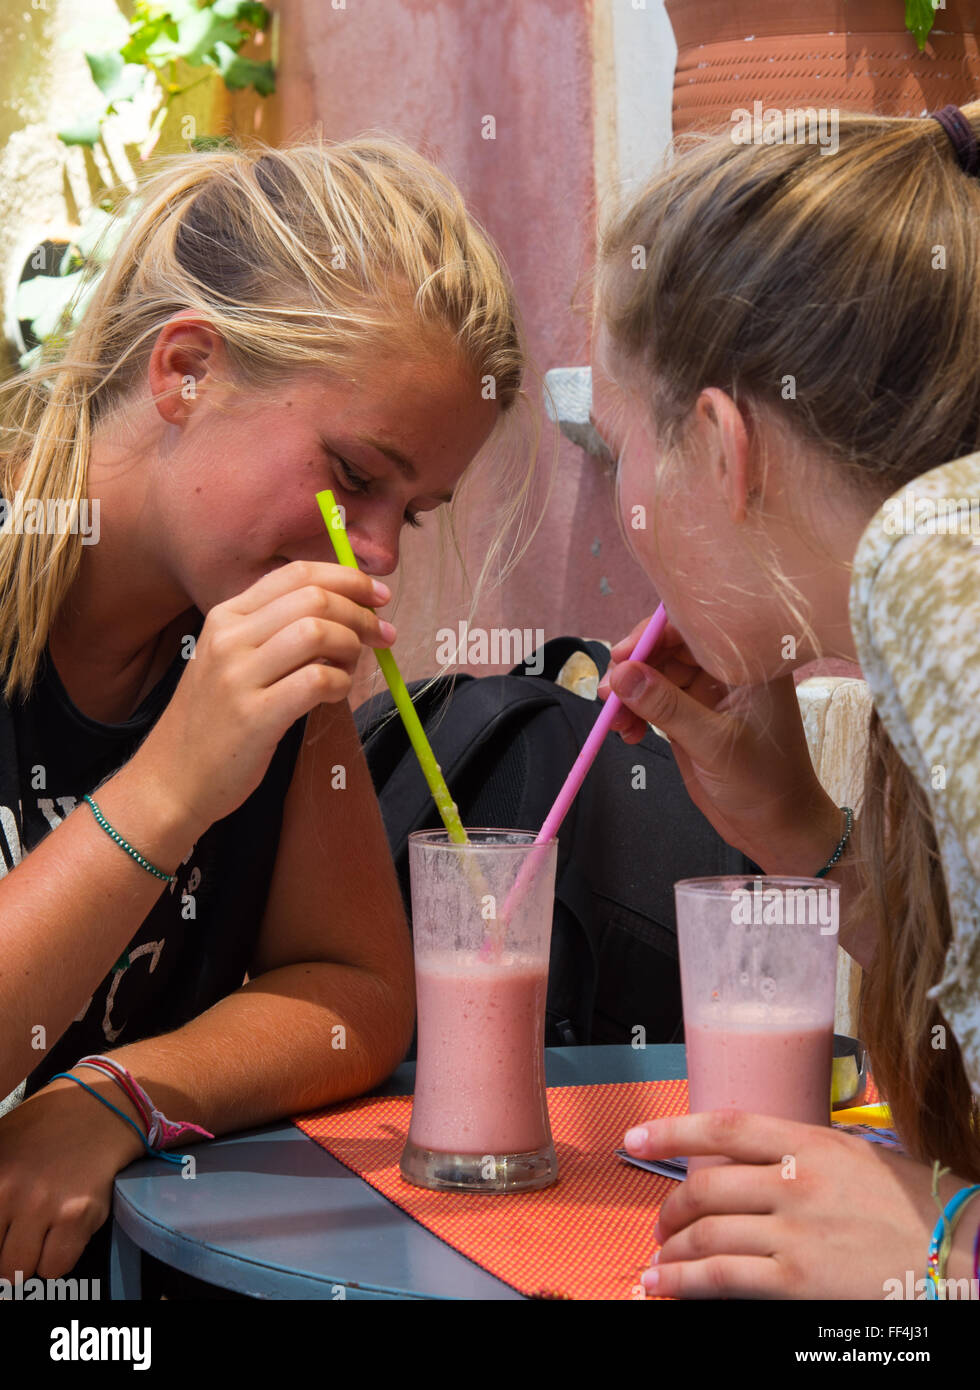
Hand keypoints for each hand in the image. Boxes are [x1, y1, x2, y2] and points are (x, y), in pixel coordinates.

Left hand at [0, 1074, 145, 1279]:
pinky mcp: (80, 1214)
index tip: (7, 1233)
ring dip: (31, 1259)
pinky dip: (58, 1259)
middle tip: (20, 1235)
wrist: (100, 1105)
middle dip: (7, 1254)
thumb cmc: (44, 1125)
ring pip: (22, 1270)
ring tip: (42, 1235)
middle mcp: (11, 1193)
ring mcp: (46, 1206)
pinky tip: (63, 1233)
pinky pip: (57, 1267)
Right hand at [138, 560, 394, 832]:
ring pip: (317, 633)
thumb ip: (277, 632)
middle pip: (314, 598)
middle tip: (382, 635)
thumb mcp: (232, 660)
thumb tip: (347, 614)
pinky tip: (335, 695)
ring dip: (351, 647)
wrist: (170, 779)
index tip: (378, 594)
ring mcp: (239, 676)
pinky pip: (317, 681)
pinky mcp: (254, 716)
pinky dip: (341, 684)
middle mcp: (230, 638)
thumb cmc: (213, 720)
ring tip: (352, 668)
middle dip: (361, 612)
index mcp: (226, 616)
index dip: (347, 578)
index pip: (297, 574)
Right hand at [598, 615, 839, 872]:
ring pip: (655, 676)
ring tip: (613, 719)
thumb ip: (666, 706)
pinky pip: (653, 703)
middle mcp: (725, 671)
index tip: (621, 656)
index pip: (694, 628)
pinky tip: (627, 733)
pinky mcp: (689, 718)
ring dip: (629, 694)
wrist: (776, 827)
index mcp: (746, 663)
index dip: (653, 635)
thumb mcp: (713, 742)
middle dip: (634, 667)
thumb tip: (620, 674)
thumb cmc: (764, 782)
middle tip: (608, 692)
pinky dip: (634, 713)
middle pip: (667, 648)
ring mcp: (706, 695)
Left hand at [623, 1109, 963, 1299]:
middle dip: (672, 1207)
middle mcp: (795, 1180)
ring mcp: (794, 1231)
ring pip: (706, 1232)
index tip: (637, 1137)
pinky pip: (722, 1276)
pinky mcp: (797, 1280)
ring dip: (672, 1249)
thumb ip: (803, 1153)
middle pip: (705, 1185)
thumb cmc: (915, 1207)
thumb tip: (757, 1160)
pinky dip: (683, 1281)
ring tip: (661, 1260)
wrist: (962, 1252)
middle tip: (663, 1224)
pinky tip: (663, 1286)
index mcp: (809, 1143)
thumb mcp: (857, 1158)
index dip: (672, 1131)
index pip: (724, 1127)